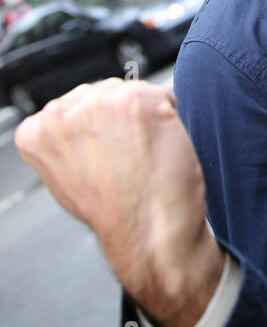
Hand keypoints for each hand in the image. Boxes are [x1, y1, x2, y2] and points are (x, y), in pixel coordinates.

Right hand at [15, 79, 224, 326]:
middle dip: (121, 121)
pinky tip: (158, 150)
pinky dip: (170, 120)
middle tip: (126, 162)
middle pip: (105, 92)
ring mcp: (100, 103)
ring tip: (140, 159)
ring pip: (134, 92)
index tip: (103, 159)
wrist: (148, 234)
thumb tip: (82, 118)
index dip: (98, 131)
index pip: (76, 105)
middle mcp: (62, 111)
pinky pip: (164, 96)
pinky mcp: (137, 101)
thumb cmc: (115, 212)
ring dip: (146, 118)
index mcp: (37, 130)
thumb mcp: (67, 176)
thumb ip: (67, 140)